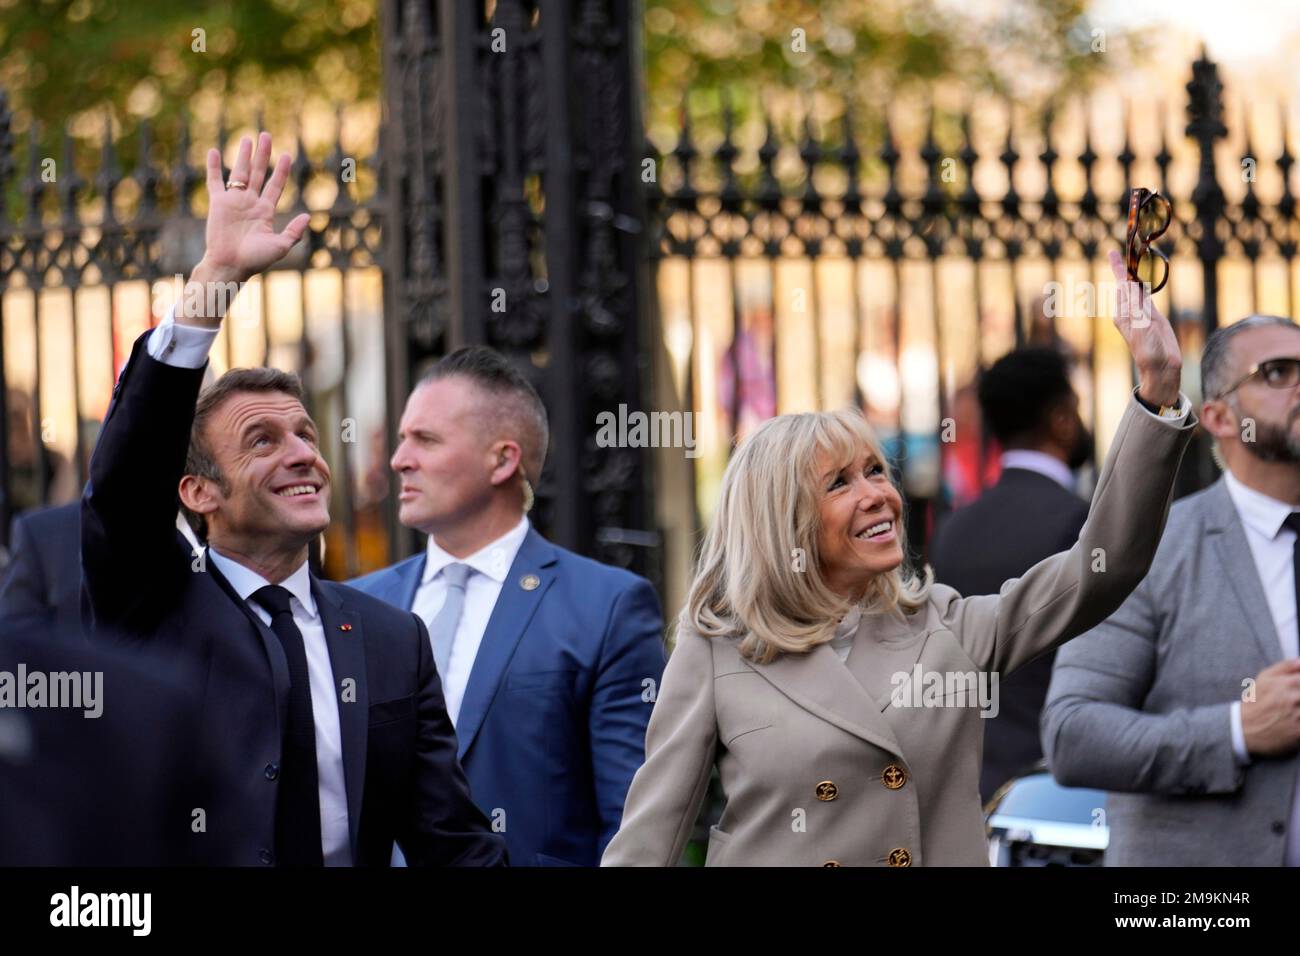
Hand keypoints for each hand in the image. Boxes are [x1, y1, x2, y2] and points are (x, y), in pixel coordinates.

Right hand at [180, 132, 309, 326]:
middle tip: (266, 136)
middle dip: (263, 155)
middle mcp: (250, 203)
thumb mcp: (281, 246)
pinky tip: (215, 151)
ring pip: (240, 173)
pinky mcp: (218, 203)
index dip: (281, 171)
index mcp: (265, 211)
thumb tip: (309, 215)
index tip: (287, 155)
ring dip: (244, 156)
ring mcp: (234, 202)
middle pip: (258, 173)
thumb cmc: (255, 260)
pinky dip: (214, 167)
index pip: (275, 186)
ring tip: (248, 138)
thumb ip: (294, 231)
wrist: (230, 265)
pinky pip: (215, 181)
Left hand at [1108, 249, 1181, 406]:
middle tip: (1114, 251)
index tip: (1112, 252)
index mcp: (1123, 313)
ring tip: (1128, 260)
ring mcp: (1140, 312)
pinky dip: (1141, 286)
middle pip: (1125, 284)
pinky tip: (1139, 281)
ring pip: (1134, 289)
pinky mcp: (1152, 315)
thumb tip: (1127, 286)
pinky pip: (1144, 296)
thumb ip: (1135, 305)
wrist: (1161, 367)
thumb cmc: (1149, 350)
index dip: (1118, 267)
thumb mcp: (1141, 326)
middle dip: (1122, 268)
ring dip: (1130, 275)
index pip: (1120, 285)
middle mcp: (1129, 311)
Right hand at [1241, 658, 1299, 757]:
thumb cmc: (1255, 702)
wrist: (1244, 728)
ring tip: (1292, 709)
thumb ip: (1285, 667)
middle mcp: (1294, 698)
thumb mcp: (1264, 678)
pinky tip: (1294, 718)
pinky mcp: (1299, 731)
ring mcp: (1297, 715)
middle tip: (1295, 699)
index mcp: (1287, 683)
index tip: (1297, 689)